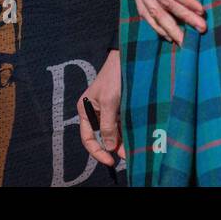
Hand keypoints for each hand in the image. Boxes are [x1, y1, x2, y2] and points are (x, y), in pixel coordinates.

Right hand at [77, 49, 124, 167]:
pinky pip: (121, 125)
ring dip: (122, 141)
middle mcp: (94, 112)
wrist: (128, 59)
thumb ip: (108, 126)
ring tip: (133, 149)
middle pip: (102, 137)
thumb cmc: (114, 77)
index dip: (98, 152)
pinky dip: (127, 132)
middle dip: (113, 147)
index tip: (111, 161)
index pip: (88, 138)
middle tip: (127, 156)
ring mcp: (107, 111)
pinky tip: (135, 137)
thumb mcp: (110, 102)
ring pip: (113, 132)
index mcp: (85, 110)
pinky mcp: (118, 108)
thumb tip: (110, 148)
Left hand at [125, 0, 205, 44]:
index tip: (169, 37)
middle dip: (170, 27)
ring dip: (185, 16)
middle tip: (184, 42)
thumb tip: (175, 4)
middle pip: (153, 9)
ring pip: (165, 2)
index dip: (156, 24)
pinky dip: (187, 2)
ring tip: (200, 27)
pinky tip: (199, 9)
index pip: (142, 8)